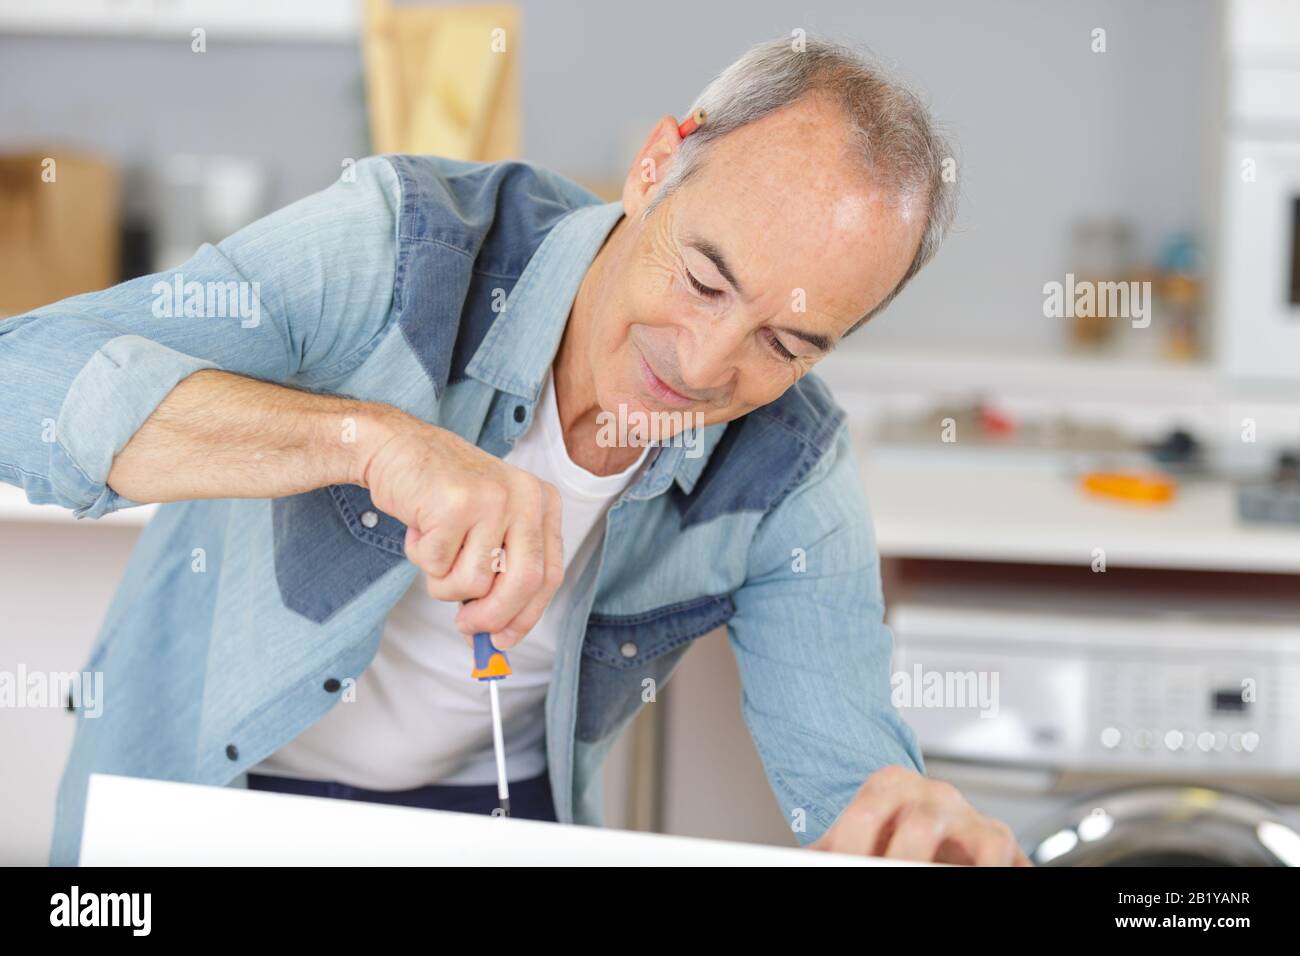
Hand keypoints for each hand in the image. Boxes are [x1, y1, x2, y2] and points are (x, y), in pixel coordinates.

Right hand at [360, 409, 562, 647]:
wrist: (397, 448)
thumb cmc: (442, 494)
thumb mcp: (487, 529)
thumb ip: (499, 577)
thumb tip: (498, 638)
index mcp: (542, 503)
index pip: (550, 574)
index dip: (527, 615)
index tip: (504, 640)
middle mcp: (525, 497)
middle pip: (523, 583)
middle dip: (492, 617)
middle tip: (466, 627)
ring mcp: (491, 497)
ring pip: (474, 581)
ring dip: (444, 582)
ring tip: (435, 549)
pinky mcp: (455, 503)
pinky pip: (437, 564)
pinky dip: (420, 558)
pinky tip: (420, 527)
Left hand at [810, 765, 1032, 865]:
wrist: (924, 824)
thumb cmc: (884, 831)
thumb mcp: (851, 835)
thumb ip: (827, 847)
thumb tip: (788, 860)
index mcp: (887, 785)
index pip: (866, 814)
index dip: (852, 848)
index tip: (842, 866)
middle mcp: (930, 793)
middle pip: (919, 825)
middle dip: (901, 860)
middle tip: (883, 873)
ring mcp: (964, 813)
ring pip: (970, 834)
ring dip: (945, 863)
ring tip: (921, 873)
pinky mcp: (995, 835)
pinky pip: (997, 847)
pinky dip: (989, 866)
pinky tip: (973, 875)